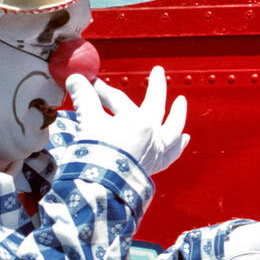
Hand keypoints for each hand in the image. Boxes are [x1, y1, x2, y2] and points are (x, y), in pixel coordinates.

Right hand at [65, 66, 189, 176]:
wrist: (103, 188)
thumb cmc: (97, 154)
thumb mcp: (89, 122)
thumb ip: (84, 98)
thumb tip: (75, 77)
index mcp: (138, 121)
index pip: (119, 99)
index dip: (101, 90)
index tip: (89, 83)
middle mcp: (152, 134)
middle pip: (156, 106)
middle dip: (157, 87)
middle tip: (159, 72)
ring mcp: (156, 151)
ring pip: (173, 130)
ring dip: (178, 115)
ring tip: (181, 103)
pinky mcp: (154, 166)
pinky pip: (172, 154)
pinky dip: (178, 145)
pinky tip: (184, 140)